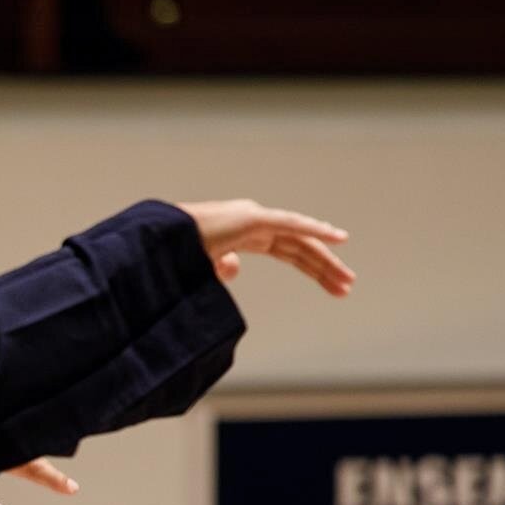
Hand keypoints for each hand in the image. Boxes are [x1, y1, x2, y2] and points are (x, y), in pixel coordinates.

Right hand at [173, 199, 353, 295]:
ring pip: (301, 238)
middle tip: (347, 286)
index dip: (312, 267)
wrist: (157, 242)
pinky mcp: (252, 217)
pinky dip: (314, 230)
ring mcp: (254, 218)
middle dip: (325, 267)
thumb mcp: (202, 267)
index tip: (332, 287)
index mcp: (245, 235)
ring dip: (326, 259)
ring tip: (346, 279)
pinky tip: (338, 239)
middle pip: (301, 246)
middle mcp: (255, 223)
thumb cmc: (174, 254)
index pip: (289, 251)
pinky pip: (290, 224)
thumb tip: (235, 269)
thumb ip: (221, 267)